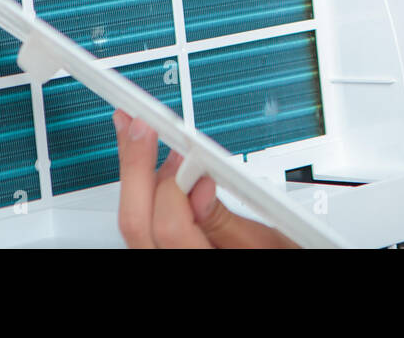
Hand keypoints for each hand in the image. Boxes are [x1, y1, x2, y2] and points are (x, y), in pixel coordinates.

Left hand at [112, 108, 299, 247]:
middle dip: (136, 166)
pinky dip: (144, 189)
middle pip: (136, 221)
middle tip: (139, 125)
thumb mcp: (263, 243)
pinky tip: (153, 165)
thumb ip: (226, 218)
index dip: (177, 184)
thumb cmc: (270, 259)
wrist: (264, 278)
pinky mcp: (155, 248)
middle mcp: (167, 264)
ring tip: (144, 135)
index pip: (171, 225)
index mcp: (200, 262)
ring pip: (133, 219)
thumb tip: (201, 183)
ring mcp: (156, 259)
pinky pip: (141, 221)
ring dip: (136, 173)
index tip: (183, 148)